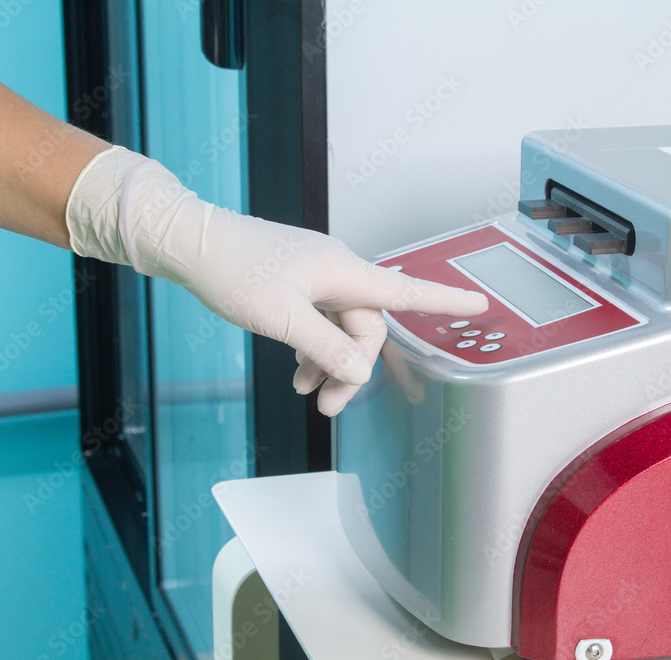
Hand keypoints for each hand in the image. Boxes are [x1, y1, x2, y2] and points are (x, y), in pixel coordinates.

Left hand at [66, 147, 486, 414]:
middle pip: (367, 328)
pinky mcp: (299, 285)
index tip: (480, 304)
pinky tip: (296, 373)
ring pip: (342, 330)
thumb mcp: (281, 317)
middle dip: (352, 368)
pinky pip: (321, 323)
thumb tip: (360, 368)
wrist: (190, 243)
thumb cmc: (232, 270)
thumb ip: (326, 345)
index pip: (406, 290)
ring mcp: (318, 278)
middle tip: (326, 406)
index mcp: (342, 271)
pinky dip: (313, 350)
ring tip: (304, 393)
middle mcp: (337, 272)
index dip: (446, 302)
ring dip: (329, 364)